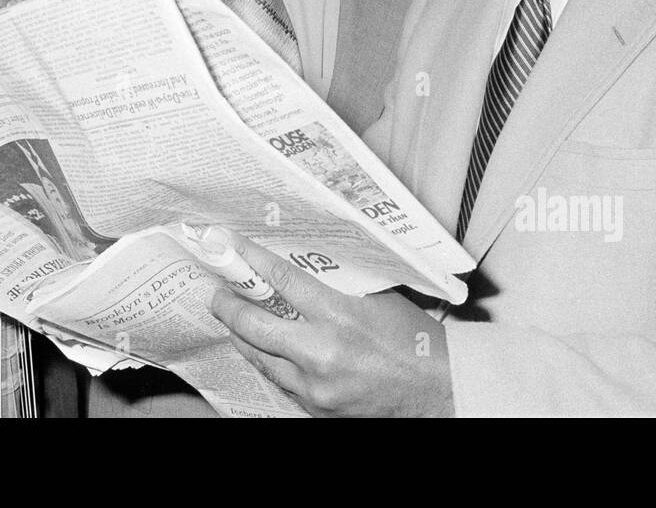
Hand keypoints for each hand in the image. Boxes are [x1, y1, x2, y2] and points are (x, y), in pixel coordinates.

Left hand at [208, 231, 454, 416]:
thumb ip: (336, 282)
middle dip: (230, 305)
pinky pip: (280, 381)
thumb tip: (298, 259)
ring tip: (231, 318)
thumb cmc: (413, 337)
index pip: (281, 280)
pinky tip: (261, 349)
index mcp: (338, 315)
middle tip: (217, 291)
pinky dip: (268, 362)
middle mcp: (321, 351)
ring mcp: (315, 385)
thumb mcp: (376, 296)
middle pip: (255, 324)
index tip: (229, 247)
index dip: (249, 261)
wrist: (437, 388)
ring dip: (242, 336)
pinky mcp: (316, 408)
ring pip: (260, 357)